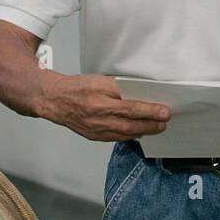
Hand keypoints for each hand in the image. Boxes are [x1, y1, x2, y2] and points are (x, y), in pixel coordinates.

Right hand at [37, 73, 169, 142]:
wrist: (54, 99)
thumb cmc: (77, 87)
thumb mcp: (100, 80)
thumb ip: (120, 88)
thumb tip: (141, 95)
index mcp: (98, 98)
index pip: (129, 106)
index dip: (149, 110)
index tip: (165, 111)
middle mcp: (96, 115)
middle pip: (129, 123)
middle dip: (151, 124)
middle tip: (165, 121)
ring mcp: (94, 128)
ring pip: (124, 133)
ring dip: (143, 131)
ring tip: (157, 127)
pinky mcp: (92, 135)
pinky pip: (115, 138)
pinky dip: (129, 136)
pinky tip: (139, 132)